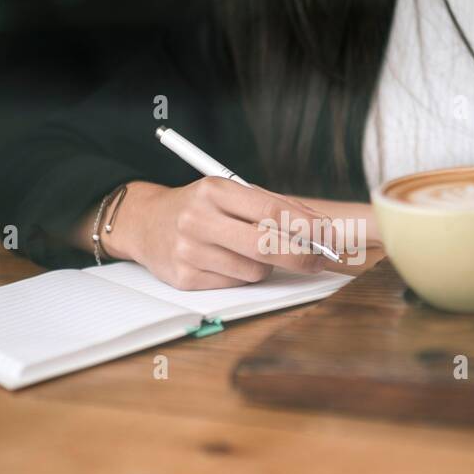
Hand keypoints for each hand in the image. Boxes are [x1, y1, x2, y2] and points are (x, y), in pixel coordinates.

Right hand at [102, 179, 331, 288]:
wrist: (145, 223)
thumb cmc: (200, 207)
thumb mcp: (230, 193)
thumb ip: (273, 206)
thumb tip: (318, 227)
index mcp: (214, 190)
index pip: (271, 211)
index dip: (306, 227)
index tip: (328, 236)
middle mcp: (198, 219)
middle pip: (266, 245)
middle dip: (302, 255)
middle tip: (320, 259)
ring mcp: (189, 251)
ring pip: (254, 270)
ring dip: (265, 265)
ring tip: (250, 251)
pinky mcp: (184, 278)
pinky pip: (234, 283)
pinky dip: (241, 276)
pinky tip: (226, 261)